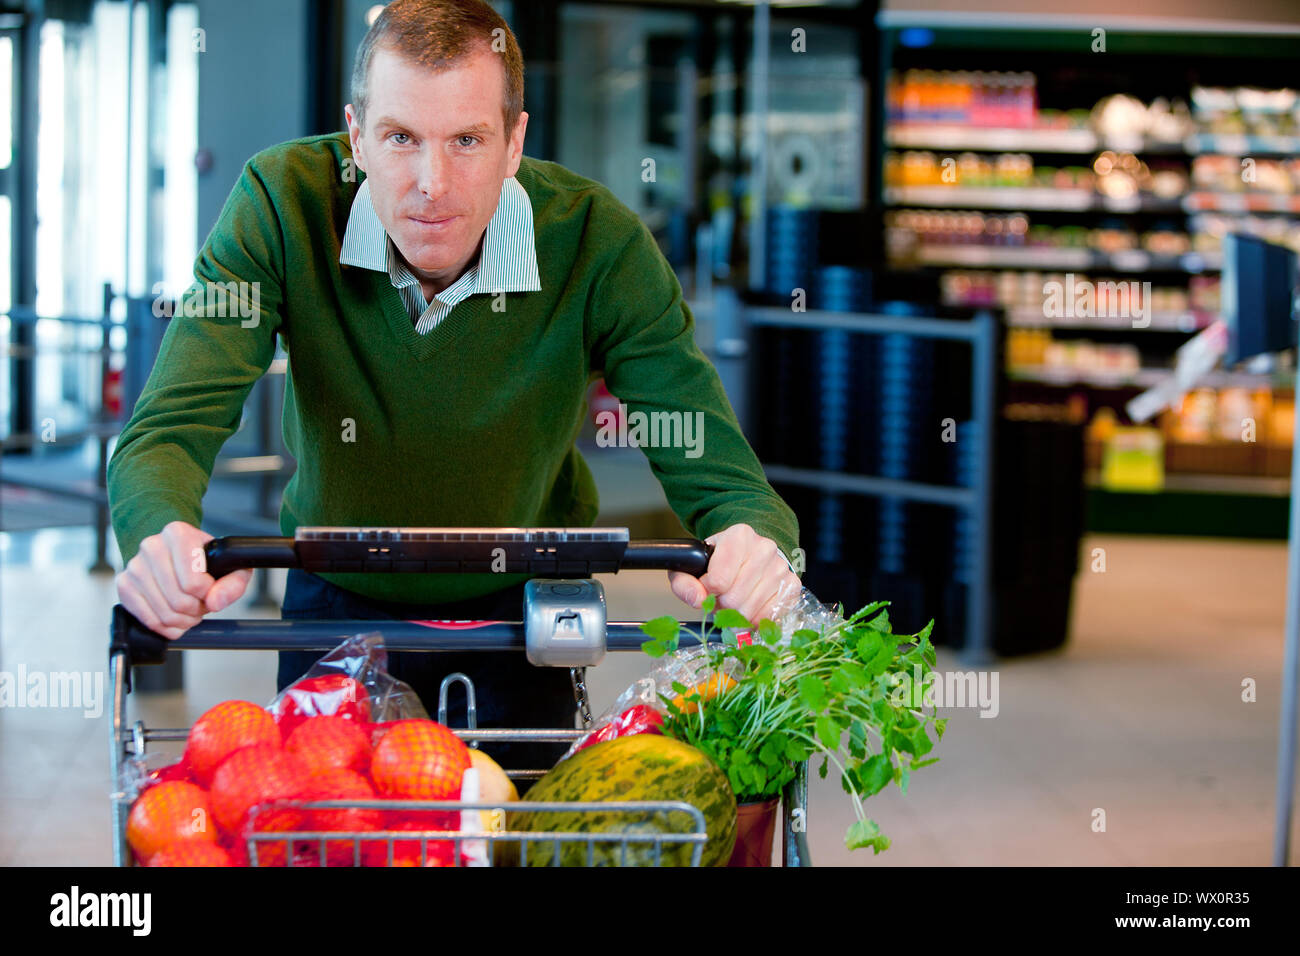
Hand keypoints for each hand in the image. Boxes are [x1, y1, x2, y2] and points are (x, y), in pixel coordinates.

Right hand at [115, 520, 251, 639]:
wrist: (177, 555)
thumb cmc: (205, 560)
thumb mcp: (230, 565)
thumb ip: (234, 582)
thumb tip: (215, 601)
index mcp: (178, 533)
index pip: (193, 582)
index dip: (207, 594)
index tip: (209, 588)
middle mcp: (151, 546)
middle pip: (179, 601)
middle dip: (197, 610)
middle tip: (201, 603)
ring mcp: (134, 566)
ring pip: (164, 614)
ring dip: (184, 620)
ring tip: (190, 609)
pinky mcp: (124, 585)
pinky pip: (148, 621)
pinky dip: (167, 627)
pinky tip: (176, 618)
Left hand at [669, 523, 800, 624]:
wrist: (751, 554)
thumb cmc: (720, 561)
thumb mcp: (694, 565)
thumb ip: (684, 582)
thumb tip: (698, 599)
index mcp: (739, 536)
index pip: (717, 581)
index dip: (706, 590)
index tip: (707, 586)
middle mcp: (764, 548)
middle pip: (733, 599)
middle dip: (721, 605)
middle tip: (721, 597)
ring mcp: (781, 567)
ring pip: (749, 611)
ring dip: (737, 614)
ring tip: (735, 600)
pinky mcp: (792, 586)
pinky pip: (768, 617)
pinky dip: (754, 619)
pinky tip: (750, 606)